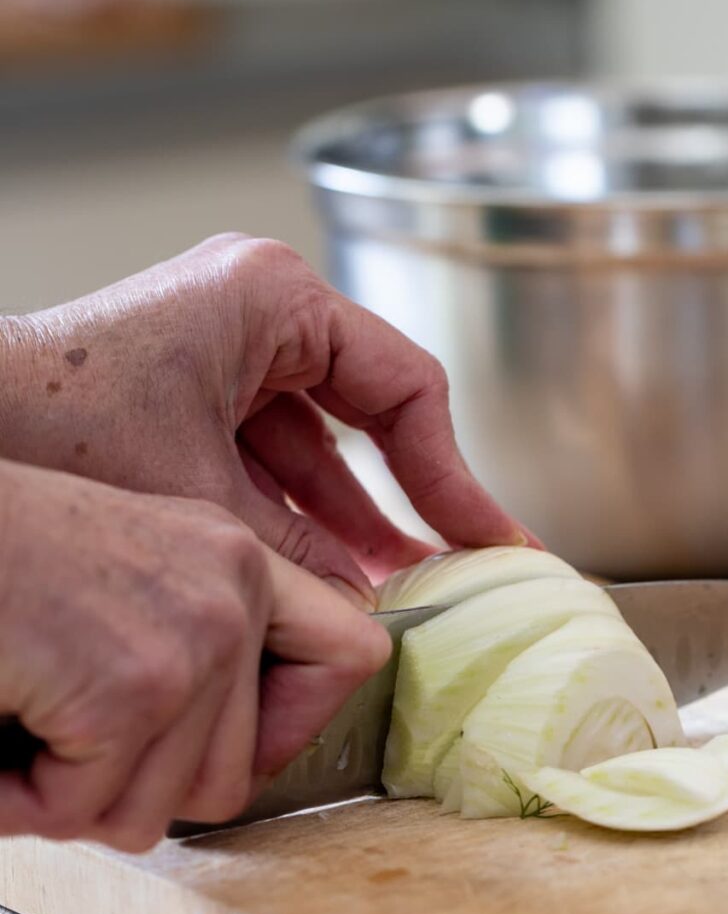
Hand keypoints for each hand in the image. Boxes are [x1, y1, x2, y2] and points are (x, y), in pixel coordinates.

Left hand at [0, 234, 529, 596]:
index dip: (452, 477)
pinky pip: (274, 453)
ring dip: (356, 518)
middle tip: (466, 564)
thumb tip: (368, 616)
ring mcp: (227, 345)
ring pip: (323, 440)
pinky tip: (334, 573)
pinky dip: (300, 513)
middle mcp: (260, 308)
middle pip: (374, 411)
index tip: (486, 541)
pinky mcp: (197, 387)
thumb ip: (300, 557)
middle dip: (412, 499)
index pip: (406, 389)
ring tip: (405, 587)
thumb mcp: (202, 502)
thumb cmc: (56, 428)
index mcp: (276, 297)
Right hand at [0, 460, 390, 850]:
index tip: (237, 751)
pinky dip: (18, 801)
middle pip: (235, 778)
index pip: (351, 655)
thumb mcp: (126, 579)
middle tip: (66, 746)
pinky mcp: (130, 687)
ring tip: (23, 728)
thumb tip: (241, 771)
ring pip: (156, 812)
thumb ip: (197, 648)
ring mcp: (191, 639)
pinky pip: (84, 810)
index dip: (298, 725)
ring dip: (71, 798)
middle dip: (134, 790)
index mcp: (235, 558)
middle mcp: (232, 589)